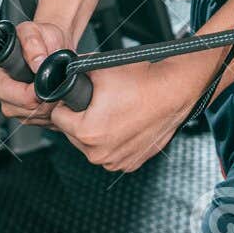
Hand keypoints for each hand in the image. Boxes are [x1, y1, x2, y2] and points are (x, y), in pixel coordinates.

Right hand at [0, 20, 69, 127]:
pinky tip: (59, 98)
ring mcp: (19, 109)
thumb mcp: (34, 31)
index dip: (37, 93)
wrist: (53, 43)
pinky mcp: (32, 116)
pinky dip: (57, 113)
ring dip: (54, 107)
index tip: (50, 83)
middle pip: (30, 112)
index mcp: (3, 79)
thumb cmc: (41, 37)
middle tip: (59, 85)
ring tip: (59, 89)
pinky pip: (47, 123)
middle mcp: (7, 97)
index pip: (19, 98)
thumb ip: (33, 43)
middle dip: (49, 101)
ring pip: (40, 120)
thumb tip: (37, 63)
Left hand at [49, 54, 210, 172]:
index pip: (58, 117)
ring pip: (91, 145)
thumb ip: (73, 70)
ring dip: (96, 131)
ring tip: (113, 112)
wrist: (174, 91)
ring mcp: (116, 162)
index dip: (68, 103)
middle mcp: (100, 153)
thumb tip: (60, 70)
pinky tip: (124, 124)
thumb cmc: (142, 81)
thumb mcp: (99, 68)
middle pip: (73, 133)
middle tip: (100, 103)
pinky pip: (111, 152)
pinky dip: (114, 141)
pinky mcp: (130, 164)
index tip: (81, 97)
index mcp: (87, 132)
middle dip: (81, 118)